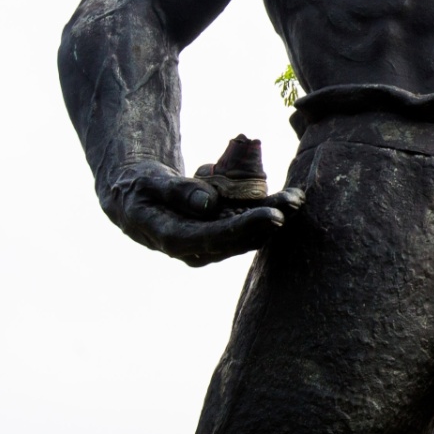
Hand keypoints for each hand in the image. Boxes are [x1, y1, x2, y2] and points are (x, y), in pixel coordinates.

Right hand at [100, 160, 301, 266]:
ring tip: (297, 196)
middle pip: (239, 238)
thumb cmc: (139, 188)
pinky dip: (267, 210)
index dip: (246, 228)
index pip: (215, 237)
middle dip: (269, 221)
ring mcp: (211, 244)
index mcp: (173, 240)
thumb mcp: (149, 184)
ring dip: (274, 216)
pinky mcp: (221, 234)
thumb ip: (177, 192)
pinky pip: (248, 225)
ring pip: (249, 234)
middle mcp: (196, 249)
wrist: (136, 199)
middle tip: (295, 200)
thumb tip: (208, 203)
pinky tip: (288, 197)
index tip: (274, 216)